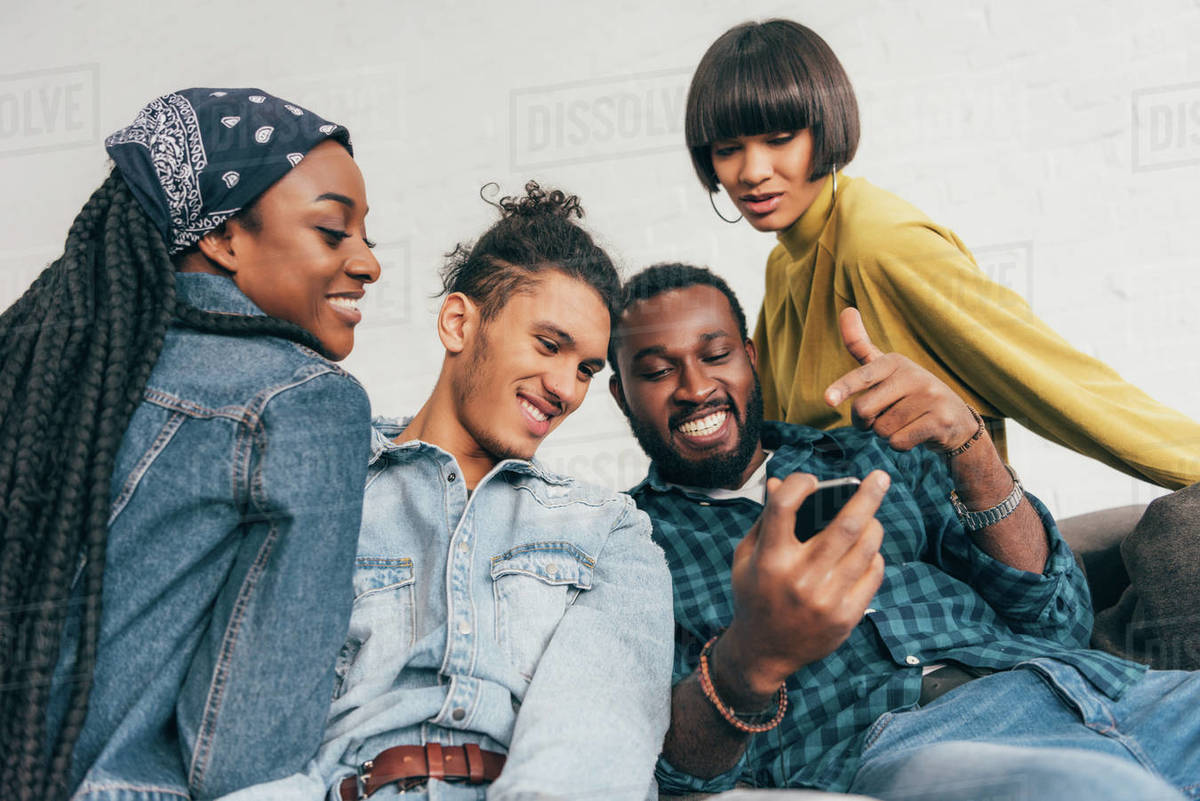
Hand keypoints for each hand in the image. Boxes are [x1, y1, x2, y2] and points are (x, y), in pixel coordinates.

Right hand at [716, 470, 889, 701]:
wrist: (764, 652)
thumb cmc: (755, 595)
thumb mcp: (747, 557)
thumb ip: (766, 519)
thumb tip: (781, 481)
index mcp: (770, 559)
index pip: (784, 507)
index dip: (799, 484)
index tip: (810, 481)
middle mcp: (800, 578)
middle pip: (843, 526)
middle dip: (867, 496)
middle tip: (880, 477)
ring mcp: (826, 599)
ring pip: (865, 548)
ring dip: (872, 525)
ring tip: (871, 517)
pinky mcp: (846, 617)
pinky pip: (873, 574)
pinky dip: (873, 556)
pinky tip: (865, 551)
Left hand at [823, 308, 976, 452]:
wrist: (956, 421)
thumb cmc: (911, 394)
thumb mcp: (887, 369)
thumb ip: (862, 345)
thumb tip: (846, 309)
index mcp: (895, 361)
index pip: (862, 376)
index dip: (843, 388)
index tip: (827, 399)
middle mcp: (913, 375)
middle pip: (864, 410)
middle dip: (864, 422)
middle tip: (880, 418)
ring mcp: (930, 397)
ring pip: (881, 430)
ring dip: (886, 433)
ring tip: (906, 422)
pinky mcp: (940, 421)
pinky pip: (899, 442)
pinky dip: (901, 444)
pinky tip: (917, 433)